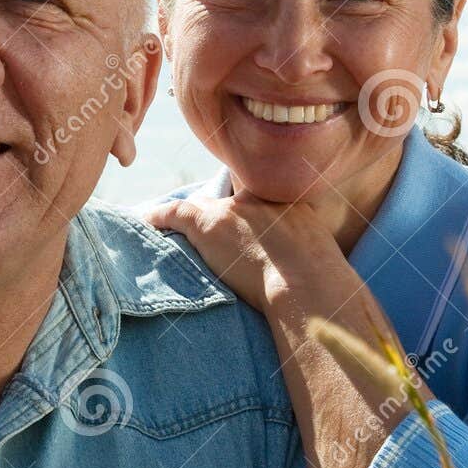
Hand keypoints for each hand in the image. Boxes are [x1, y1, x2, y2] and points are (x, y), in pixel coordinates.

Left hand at [144, 194, 347, 314]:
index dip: (249, 198)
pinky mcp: (208, 223)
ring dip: (192, 217)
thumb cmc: (320, 276)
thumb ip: (310, 245)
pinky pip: (175, 213)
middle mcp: (258, 195)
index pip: (260, 186)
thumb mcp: (321, 248)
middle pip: (231, 193)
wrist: (305, 281)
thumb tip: (319, 269)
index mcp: (287, 197)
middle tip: (219, 225)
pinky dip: (160, 217)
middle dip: (224, 206)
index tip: (244, 208)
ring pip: (202, 204)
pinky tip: (146, 219)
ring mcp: (231, 208)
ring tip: (178, 225)